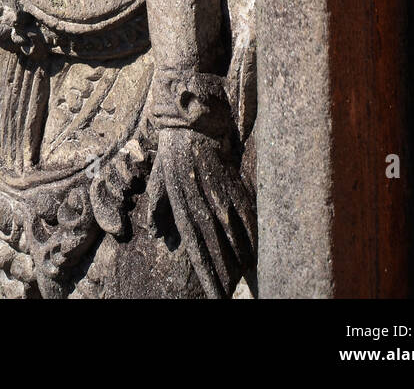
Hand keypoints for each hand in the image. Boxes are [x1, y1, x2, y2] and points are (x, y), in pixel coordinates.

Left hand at [146, 127, 254, 297]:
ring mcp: (216, 189)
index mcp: (179, 201)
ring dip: (238, 256)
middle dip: (221, 272)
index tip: (213, 291)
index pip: (193, 244)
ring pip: (229, 229)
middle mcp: (198, 199)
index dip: (204, 269)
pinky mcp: (230, 178)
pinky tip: (257, 246)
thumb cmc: (171, 151)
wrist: (189, 119)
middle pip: (212, 242)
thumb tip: (157, 236)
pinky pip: (244, 208)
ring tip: (244, 280)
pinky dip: (251, 228)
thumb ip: (156, 207)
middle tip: (227, 294)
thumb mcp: (157, 178)